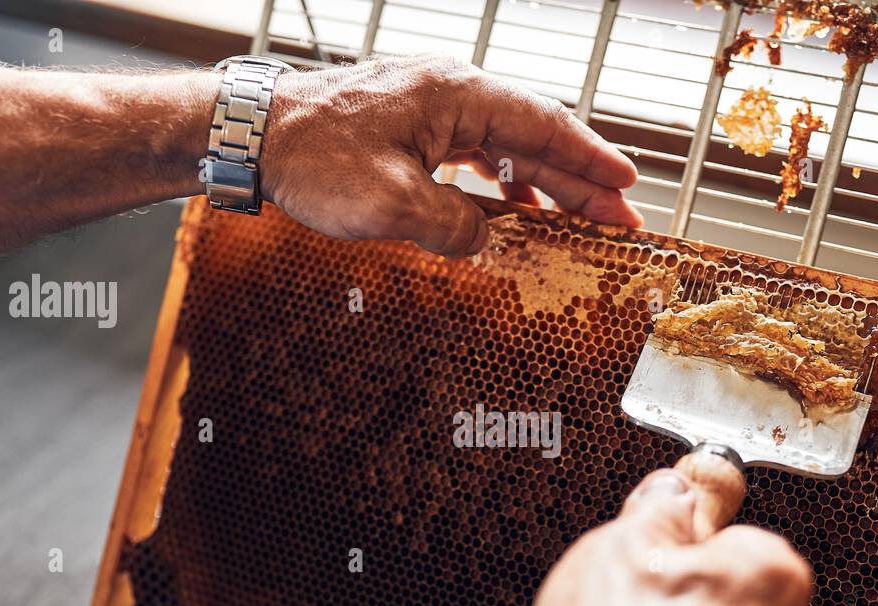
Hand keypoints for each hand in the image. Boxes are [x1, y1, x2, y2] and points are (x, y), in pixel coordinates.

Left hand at [260, 54, 642, 257]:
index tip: (626, 187)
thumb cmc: (313, 158)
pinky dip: (500, 182)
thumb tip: (487, 240)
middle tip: (619, 218)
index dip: (590, 160)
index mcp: (456, 95)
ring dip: (542, 183)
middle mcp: (448, 92)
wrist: (251, 137)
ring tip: (577, 219)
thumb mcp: (393, 206)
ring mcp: (428, 107)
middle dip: (578, 180)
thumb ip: (453, 226)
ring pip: (504, 145)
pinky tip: (512, 209)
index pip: (543, 124)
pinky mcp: (408, 127)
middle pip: (532, 136)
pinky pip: (471, 153)